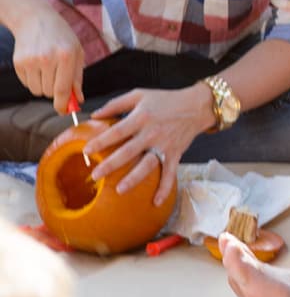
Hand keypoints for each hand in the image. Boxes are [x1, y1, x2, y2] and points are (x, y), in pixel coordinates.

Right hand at [9, 5, 85, 113]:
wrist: (35, 19)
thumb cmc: (61, 37)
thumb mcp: (77, 52)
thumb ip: (77, 78)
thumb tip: (78, 100)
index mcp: (66, 56)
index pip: (62, 89)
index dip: (63, 104)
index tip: (65, 111)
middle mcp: (47, 59)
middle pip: (49, 92)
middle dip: (55, 91)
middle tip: (58, 78)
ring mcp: (30, 61)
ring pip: (37, 91)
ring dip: (44, 86)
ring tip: (48, 69)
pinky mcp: (19, 62)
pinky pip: (27, 84)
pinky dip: (34, 80)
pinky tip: (37, 65)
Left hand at [84, 85, 214, 205]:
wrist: (197, 105)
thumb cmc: (166, 99)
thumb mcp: (140, 94)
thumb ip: (116, 104)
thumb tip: (94, 115)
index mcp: (141, 117)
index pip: (118, 131)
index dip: (101, 141)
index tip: (86, 150)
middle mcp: (152, 133)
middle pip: (129, 151)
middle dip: (111, 164)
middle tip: (96, 175)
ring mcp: (165, 145)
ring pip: (148, 164)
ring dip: (134, 178)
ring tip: (119, 190)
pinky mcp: (175, 154)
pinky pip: (170, 173)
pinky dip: (165, 188)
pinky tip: (156, 201)